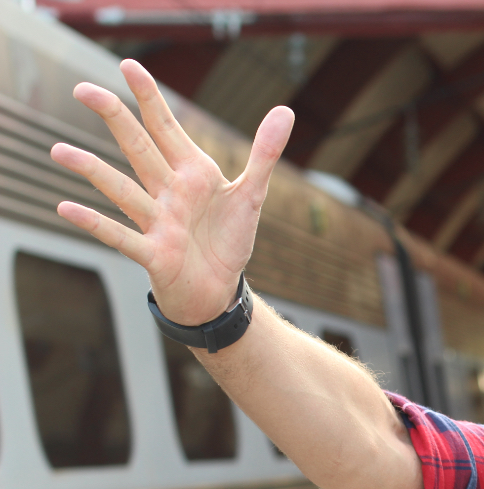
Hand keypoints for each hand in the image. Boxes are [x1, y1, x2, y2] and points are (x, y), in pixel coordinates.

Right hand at [50, 59, 293, 326]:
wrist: (218, 291)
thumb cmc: (227, 241)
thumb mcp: (252, 194)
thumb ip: (264, 154)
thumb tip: (285, 110)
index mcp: (191, 174)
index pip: (166, 128)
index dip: (150, 98)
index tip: (129, 65)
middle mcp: (168, 192)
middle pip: (139, 149)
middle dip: (115, 119)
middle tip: (82, 89)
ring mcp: (157, 222)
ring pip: (122, 190)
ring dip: (92, 171)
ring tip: (59, 151)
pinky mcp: (153, 254)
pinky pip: (121, 236)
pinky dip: (96, 224)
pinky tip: (67, 208)